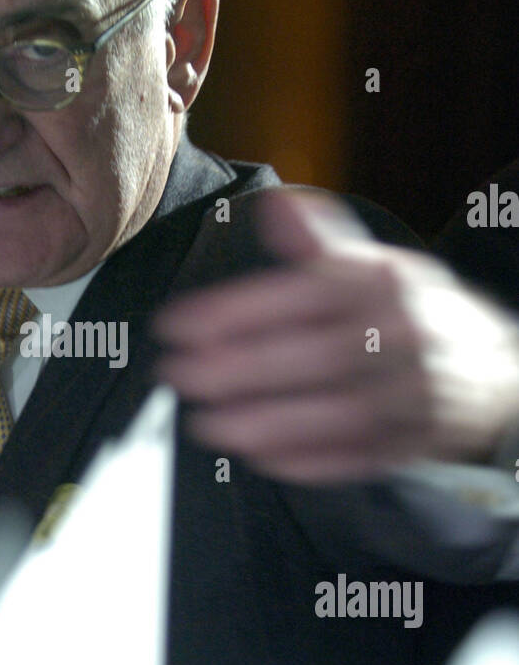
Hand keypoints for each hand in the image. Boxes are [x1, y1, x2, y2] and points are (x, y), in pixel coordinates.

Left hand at [151, 188, 518, 482]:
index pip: (301, 296)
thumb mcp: (375, 263)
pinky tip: (256, 454)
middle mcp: (402, 338)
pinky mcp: (413, 444)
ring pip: (333, 414)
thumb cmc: (412, 313)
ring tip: (206, 421)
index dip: (233, 312)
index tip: (177, 325)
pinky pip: (355, 458)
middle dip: (236, 370)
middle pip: (313, 358)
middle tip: (177, 375)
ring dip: (262, 421)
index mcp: (385, 284)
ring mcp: (413, 396)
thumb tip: (275, 204)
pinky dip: (303, 460)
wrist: (493, 368)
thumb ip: (319, 242)